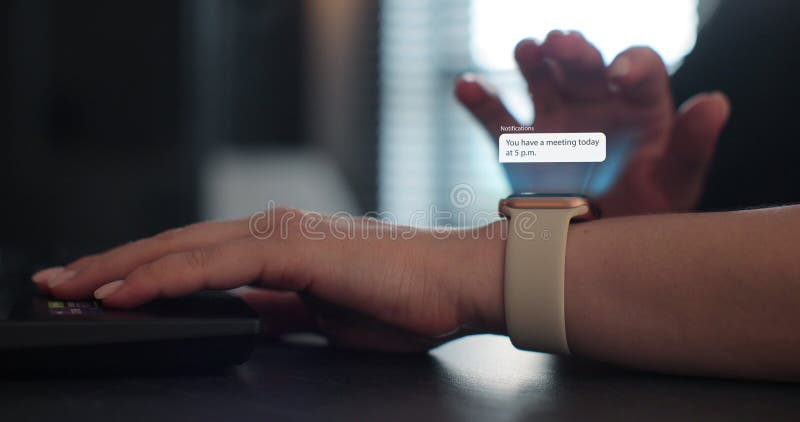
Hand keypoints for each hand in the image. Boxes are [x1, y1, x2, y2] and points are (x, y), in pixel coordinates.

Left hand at [32, 209, 506, 351]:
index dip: (137, 270)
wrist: (455, 282)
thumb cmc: (402, 299)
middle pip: (172, 245)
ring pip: (182, 249)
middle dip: (110, 265)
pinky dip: (164, 279)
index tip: (94, 288)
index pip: (191, 256)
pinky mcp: (293, 250)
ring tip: (70, 287)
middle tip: (57, 281)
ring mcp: (280, 236)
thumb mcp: (319, 314)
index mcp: (277, 244)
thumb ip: (274, 308)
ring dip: (121, 268)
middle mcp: (271, 229)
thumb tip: (238, 316)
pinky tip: (125, 293)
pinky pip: (214, 265)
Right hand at [455, 30, 730, 215]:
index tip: (618, 74)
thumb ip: (693, 145)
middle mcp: (596, 106)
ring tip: (526, 50)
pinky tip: (465, 84)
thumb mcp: (676, 184)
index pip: (639, 70)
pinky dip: (480, 100)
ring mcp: (555, 123)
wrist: (596, 254)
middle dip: (574, 53)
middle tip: (561, 43)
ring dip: (533, 62)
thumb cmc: (646, 217)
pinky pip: (496, 119)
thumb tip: (715, 102)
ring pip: (541, 81)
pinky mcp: (520, 148)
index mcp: (638, 109)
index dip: (630, 64)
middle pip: (584, 67)